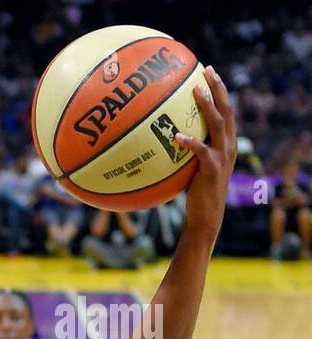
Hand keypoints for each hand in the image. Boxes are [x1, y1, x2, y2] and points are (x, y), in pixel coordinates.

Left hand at [176, 66, 235, 233]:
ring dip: (208, 106)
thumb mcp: (192, 168)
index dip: (220, 91)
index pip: (226, 111)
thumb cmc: (195, 193)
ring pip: (218, 124)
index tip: (209, 73)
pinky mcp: (212, 169)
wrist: (206, 216)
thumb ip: (184, 152)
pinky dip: (190, 142)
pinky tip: (176, 135)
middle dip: (218, 88)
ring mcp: (222, 156)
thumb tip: (161, 140)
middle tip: (208, 70)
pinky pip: (201, 151)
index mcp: (225, 143)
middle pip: (227, 110)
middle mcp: (228, 146)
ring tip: (196, 91)